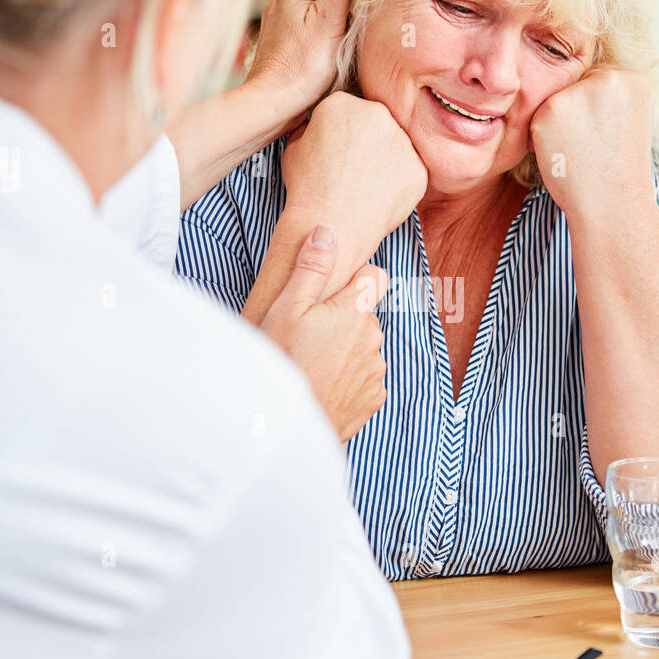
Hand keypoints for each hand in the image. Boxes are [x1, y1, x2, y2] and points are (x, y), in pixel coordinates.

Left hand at [245, 0, 359, 132]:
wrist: (272, 104)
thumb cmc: (302, 67)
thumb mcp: (329, 19)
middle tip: (371, 3)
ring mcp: (280, 18)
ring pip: (315, 1)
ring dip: (336, 8)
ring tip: (356, 23)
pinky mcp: (282, 38)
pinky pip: (308, 20)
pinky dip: (324, 24)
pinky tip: (336, 39)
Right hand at [264, 225, 389, 442]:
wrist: (287, 426)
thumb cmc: (282, 363)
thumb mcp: (286, 309)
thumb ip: (311, 269)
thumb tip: (327, 232)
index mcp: (356, 311)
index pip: (374, 276)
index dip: (351, 280)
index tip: (325, 296)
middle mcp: (374, 338)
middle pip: (365, 314)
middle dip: (343, 319)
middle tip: (307, 336)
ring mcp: (376, 370)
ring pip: (364, 346)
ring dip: (345, 350)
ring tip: (312, 363)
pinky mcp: (374, 398)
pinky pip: (365, 378)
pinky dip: (348, 379)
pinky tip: (323, 384)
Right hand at [280, 90, 427, 286]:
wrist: (330, 224)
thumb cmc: (308, 188)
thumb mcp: (294, 147)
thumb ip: (312, 129)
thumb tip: (317, 128)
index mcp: (343, 103)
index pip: (348, 110)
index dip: (342, 133)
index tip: (339, 152)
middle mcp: (377, 113)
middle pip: (376, 123)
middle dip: (368, 142)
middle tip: (355, 169)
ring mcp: (402, 140)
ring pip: (397, 146)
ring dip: (386, 160)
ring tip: (365, 185)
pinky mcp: (418, 168)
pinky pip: (410, 171)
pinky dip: (399, 183)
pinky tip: (379, 196)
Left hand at [530, 68, 654, 223]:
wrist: (611, 204)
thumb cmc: (618, 170)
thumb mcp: (628, 121)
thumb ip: (610, 97)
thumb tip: (580, 87)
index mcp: (633, 79)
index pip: (601, 82)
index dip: (597, 113)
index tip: (607, 137)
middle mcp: (609, 78)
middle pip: (577, 87)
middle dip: (577, 114)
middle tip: (591, 147)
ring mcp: (578, 91)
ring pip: (556, 101)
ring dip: (558, 124)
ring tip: (579, 152)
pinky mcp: (550, 109)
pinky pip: (538, 118)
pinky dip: (542, 138)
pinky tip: (562, 155)